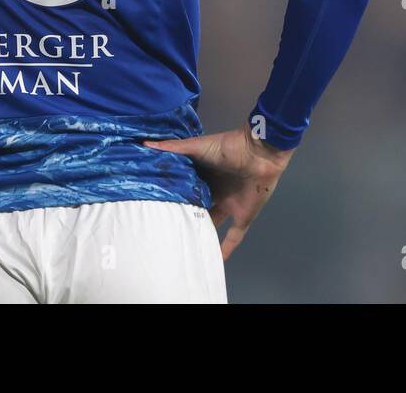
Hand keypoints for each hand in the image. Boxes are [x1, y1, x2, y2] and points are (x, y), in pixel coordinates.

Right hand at [143, 125, 294, 260]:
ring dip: (203, 234)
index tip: (155, 209)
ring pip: (213, 223)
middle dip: (186, 218)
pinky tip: (216, 260)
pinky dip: (227, 248)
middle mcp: (216, 191)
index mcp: (204, 176)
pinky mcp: (244, 215)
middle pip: (198, 208)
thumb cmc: (228, 147)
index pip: (185, 191)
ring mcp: (230, 204)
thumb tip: (145, 144)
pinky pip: (234, 235)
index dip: (173, 199)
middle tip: (165, 232)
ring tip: (184, 248)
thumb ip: (174, 148)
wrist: (260, 152)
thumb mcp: (197, 147)